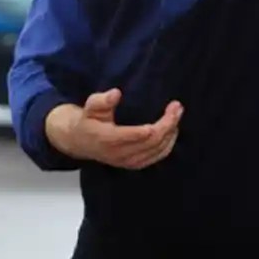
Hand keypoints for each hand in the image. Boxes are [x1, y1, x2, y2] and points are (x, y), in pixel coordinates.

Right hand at [46, 88, 182, 169]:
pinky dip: (168, 144)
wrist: (80, 141)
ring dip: (171, 133)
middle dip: (168, 124)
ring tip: (177, 113)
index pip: (136, 136)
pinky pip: (156, 157)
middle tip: (177, 106)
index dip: (155, 126)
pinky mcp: (134, 164)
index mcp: (107, 139)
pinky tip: (173, 130)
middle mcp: (119, 154)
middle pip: (151, 142)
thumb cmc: (88, 120)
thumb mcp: (90, 106)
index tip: (170, 111)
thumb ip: (101, 100)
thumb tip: (116, 93)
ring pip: (157, 150)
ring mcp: (128, 162)